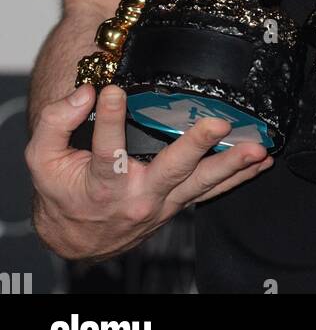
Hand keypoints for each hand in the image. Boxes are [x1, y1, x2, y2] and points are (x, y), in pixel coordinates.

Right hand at [25, 83, 273, 260]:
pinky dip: (237, 178)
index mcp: (103, 183)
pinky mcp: (176, 203)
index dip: (108, 119)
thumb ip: (56, 122)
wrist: (75, 238)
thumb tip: (84, 94)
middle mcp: (138, 195)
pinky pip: (211, 192)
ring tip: (256, 148)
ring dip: (232, 165)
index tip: (110, 92)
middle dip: (197, 145)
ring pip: (202, 184)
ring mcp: (163, 202)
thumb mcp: (42, 159)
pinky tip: (260, 163)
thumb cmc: (62, 193)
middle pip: (171, 169)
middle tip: (217, 123)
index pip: (107, 150)